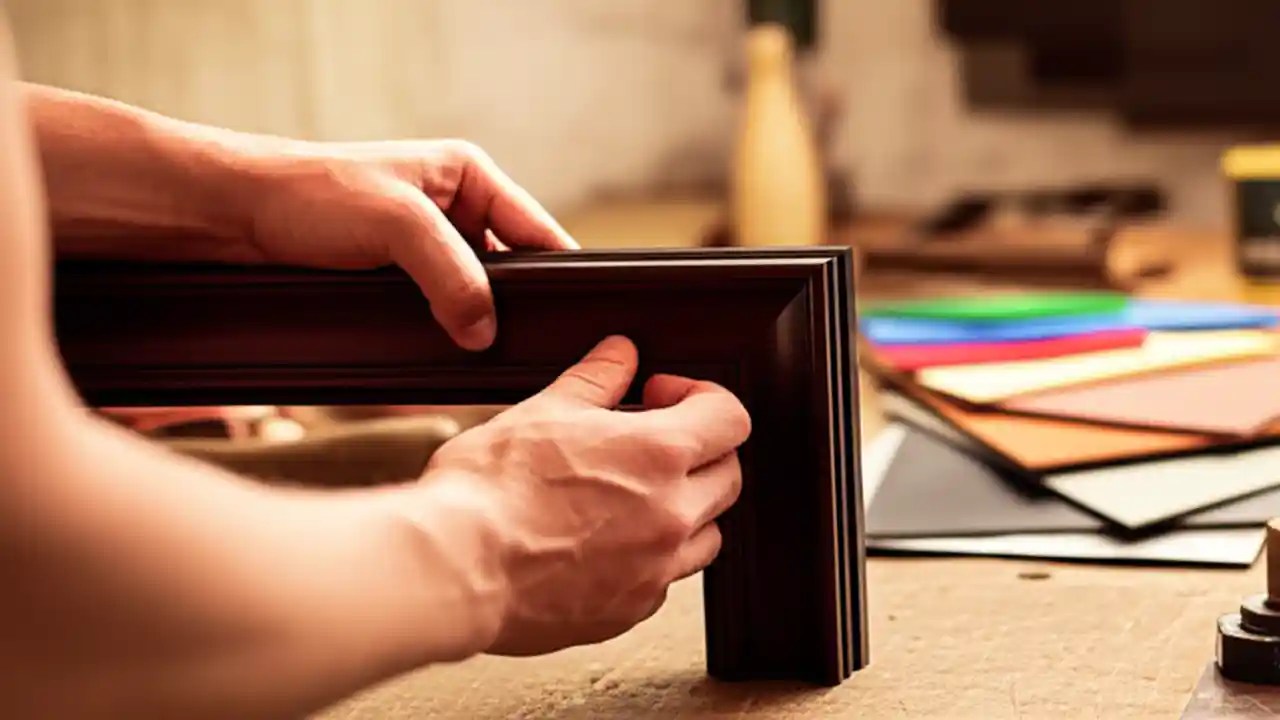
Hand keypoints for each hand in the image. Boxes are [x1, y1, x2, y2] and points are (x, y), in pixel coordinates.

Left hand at [247, 139, 577, 350]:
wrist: (232, 215)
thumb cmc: (310, 193)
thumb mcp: (397, 224)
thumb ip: (453, 275)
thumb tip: (486, 331)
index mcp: (468, 176)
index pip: (539, 229)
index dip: (558, 270)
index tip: (570, 313)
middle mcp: (454, 209)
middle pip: (510, 269)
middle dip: (510, 305)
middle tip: (518, 342)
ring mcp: (425, 247)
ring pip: (473, 296)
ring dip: (472, 322)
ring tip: (477, 349)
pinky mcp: (397, 278)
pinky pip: (438, 310)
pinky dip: (442, 331)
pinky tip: (443, 351)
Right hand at [421, 336, 750, 655]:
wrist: (455, 567)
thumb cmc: (489, 492)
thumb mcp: (543, 410)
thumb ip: (595, 378)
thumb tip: (619, 355)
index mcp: (658, 456)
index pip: (731, 417)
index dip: (702, 396)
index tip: (664, 396)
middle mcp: (671, 516)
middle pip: (728, 476)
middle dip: (700, 452)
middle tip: (650, 442)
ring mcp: (654, 570)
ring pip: (707, 535)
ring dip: (686, 509)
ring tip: (633, 496)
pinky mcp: (629, 611)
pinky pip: (666, 581)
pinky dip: (652, 559)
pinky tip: (608, 543)